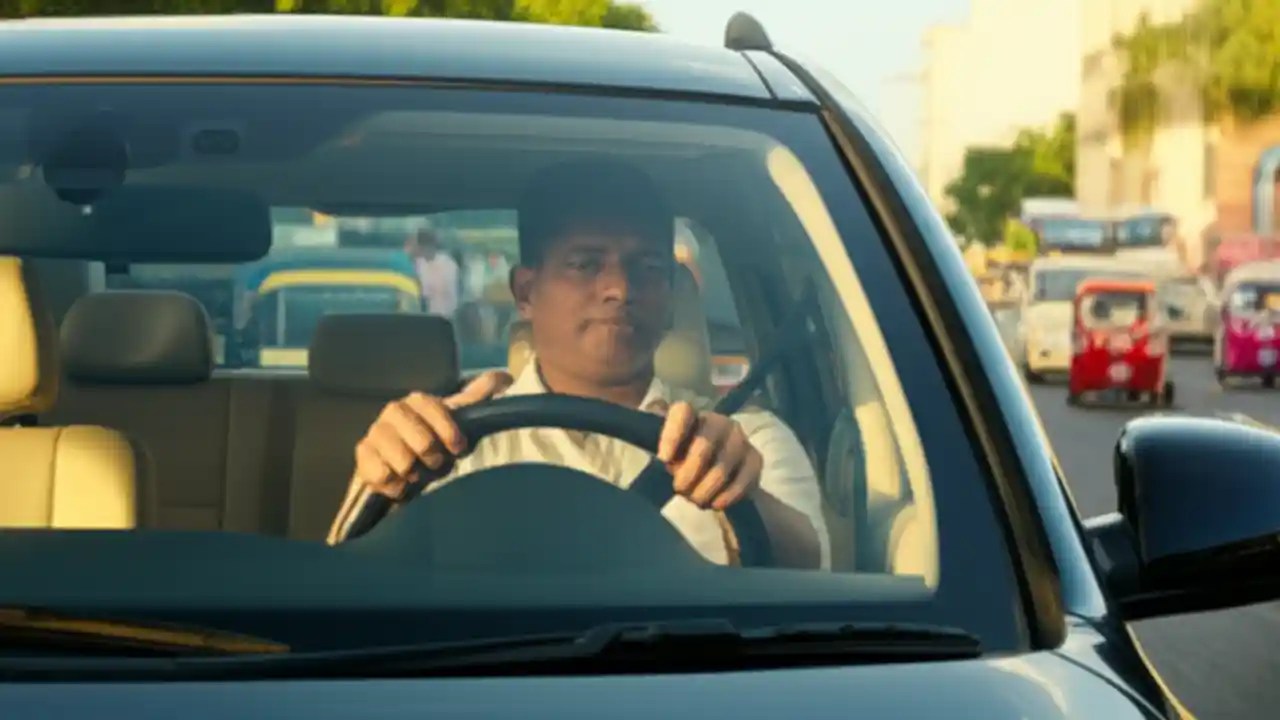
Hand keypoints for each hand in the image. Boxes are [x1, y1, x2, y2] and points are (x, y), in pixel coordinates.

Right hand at [353, 370, 512, 498]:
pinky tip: (403, 485)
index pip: (432, 407)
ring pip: (397, 456)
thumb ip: (479, 399)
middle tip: (438, 463)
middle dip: (431, 453)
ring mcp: (375, 435)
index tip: (459, 447)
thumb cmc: (437, 439)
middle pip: (416, 436)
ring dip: (413, 470)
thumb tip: (504, 376)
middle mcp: (393, 413)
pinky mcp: (363, 460)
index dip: (447, 429)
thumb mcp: (461, 418)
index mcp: (418, 402)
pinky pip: (379, 474)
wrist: (407, 466)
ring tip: (420, 474)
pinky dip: (395, 485)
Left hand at [656, 402, 761, 510]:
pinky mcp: (755, 459)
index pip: (682, 413)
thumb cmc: (685, 463)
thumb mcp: (669, 457)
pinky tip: (715, 503)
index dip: (672, 435)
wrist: (716, 478)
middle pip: (703, 445)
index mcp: (692, 416)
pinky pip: (741, 482)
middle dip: (688, 474)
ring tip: (696, 499)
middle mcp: (718, 422)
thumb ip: (667, 457)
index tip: (664, 460)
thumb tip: (667, 463)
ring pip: (721, 469)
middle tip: (680, 490)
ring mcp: (740, 439)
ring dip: (704, 490)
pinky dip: (725, 498)